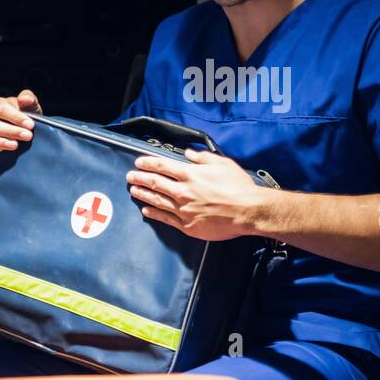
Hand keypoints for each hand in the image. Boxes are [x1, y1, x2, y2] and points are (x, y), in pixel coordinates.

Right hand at [0, 89, 41, 156]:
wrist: (26, 132)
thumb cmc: (26, 117)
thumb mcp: (31, 106)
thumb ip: (29, 99)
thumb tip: (25, 99)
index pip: (1, 108)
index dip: (15, 117)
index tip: (29, 124)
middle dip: (10, 131)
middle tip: (27, 136)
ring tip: (15, 145)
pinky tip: (3, 151)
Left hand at [126, 148, 267, 241]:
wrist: (248, 211)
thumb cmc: (239, 187)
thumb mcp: (223, 164)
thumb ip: (203, 158)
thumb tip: (188, 154)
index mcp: (191, 174)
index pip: (162, 166)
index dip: (148, 163)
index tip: (139, 162)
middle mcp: (183, 191)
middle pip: (155, 182)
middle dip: (140, 178)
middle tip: (131, 176)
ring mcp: (183, 210)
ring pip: (157, 200)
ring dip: (143, 194)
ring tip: (133, 190)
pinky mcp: (187, 225)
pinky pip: (165, 218)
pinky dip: (153, 213)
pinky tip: (146, 210)